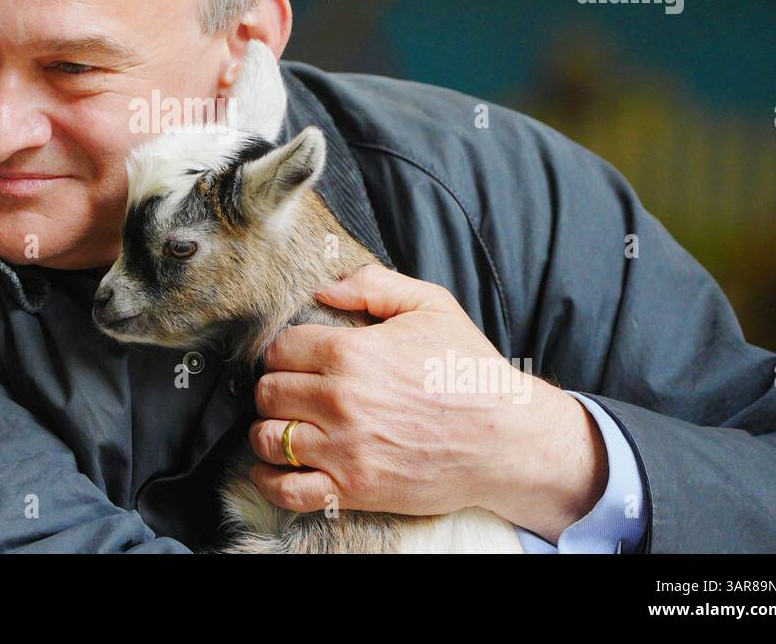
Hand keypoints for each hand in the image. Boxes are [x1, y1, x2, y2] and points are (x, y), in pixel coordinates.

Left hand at [246, 264, 606, 541]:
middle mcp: (340, 400)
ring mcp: (344, 449)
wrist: (507, 438)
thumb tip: (324, 288)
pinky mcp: (354, 489)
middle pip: (268, 392)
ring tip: (287, 425)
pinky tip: (274, 468)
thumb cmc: (468, 371)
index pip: (280, 349)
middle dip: (275, 388)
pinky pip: (288, 490)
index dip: (284, 352)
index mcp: (351, 353)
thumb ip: (373, 286)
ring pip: (269, 438)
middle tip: (293, 391)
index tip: (296, 360)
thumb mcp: (430, 306)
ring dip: (270, 430)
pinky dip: (270, 480)